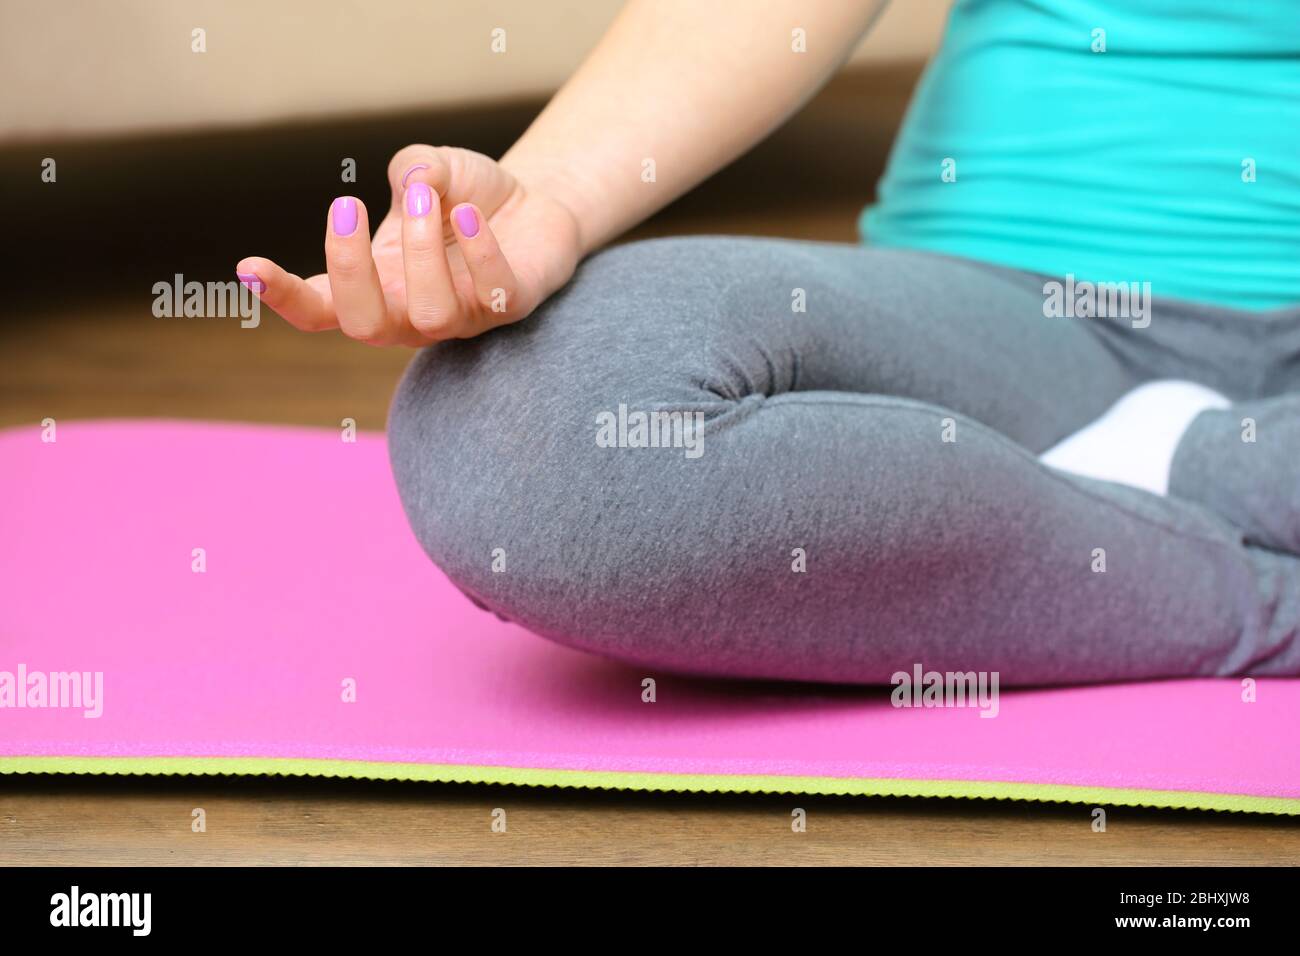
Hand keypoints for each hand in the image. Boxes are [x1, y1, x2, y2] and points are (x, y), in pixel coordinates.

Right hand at [236, 145, 582, 345]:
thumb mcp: (429, 168)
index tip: (248, 265)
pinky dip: (480, 250)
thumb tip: (416, 182)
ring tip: (432, 194)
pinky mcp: (509, 308)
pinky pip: (491, 294)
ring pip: (430, 313)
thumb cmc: (465, 195)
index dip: (283, 295)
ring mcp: (461, 318)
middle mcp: (410, 313)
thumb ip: (413, 168)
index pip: (318, 309)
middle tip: (345, 203)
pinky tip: (474, 210)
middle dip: (349, 268)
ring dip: (423, 250)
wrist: (534, 206)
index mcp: (374, 285)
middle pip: (363, 326)